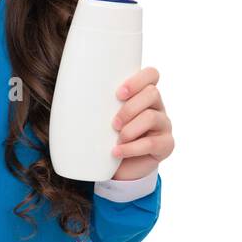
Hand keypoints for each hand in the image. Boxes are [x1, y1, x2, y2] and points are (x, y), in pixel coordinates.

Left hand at [110, 66, 173, 180]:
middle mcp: (157, 106)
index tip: (118, 93)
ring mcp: (163, 125)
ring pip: (152, 117)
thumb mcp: (103, 117)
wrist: (117, 166)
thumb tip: (76, 92)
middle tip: (114, 123)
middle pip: (152, 93)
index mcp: (143, 94)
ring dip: (130, 128)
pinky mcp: (166, 145)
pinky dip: (131, 148)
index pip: (151, 75)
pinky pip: (152, 143)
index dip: (137, 80)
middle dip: (129, 108)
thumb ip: (99, 103)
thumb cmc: (108, 136)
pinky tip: (118, 152)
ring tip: (117, 139)